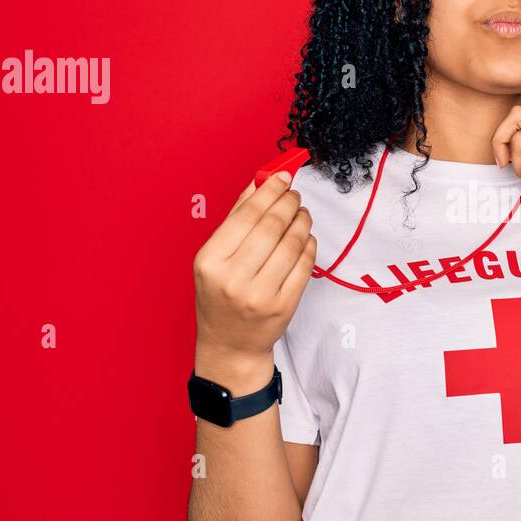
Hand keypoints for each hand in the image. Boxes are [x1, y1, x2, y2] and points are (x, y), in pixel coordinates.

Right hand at [192, 172, 316, 366]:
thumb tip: (259, 182)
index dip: (269, 191)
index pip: (246, 215)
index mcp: (210, 261)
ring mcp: (259, 295)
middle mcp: (233, 278)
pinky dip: (309, 246)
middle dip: (288, 203)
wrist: (230, 344)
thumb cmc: (221, 296)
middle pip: (271, 226)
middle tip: (295, 195)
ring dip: (302, 222)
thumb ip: (235, 218)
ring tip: (302, 214)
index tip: (283, 177)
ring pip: (292, 244)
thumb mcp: (215, 258)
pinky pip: (304, 266)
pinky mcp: (283, 306)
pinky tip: (306, 238)